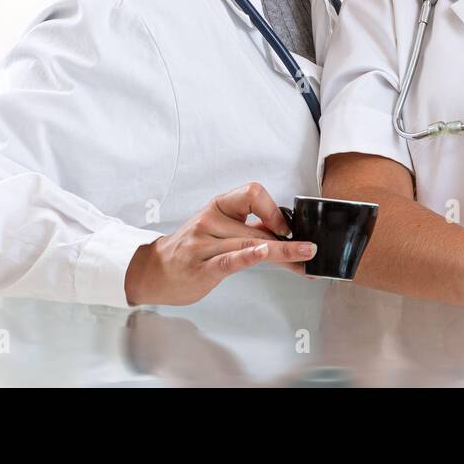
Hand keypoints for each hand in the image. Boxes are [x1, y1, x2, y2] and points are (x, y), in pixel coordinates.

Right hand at [124, 183, 316, 305]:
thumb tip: (287, 230)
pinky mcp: (201, 268)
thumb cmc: (191, 248)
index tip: (286, 227)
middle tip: (310, 251)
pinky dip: (250, 256)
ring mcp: (204, 244)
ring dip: (283, 254)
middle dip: (289, 242)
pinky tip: (266, 254)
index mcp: (218, 206)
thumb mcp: (218, 228)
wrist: (153, 270)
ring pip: (251, 244)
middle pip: (258, 228)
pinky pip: (230, 259)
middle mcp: (210, 221)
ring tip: (304, 261)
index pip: (252, 193)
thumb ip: (247, 227)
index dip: (273, 208)